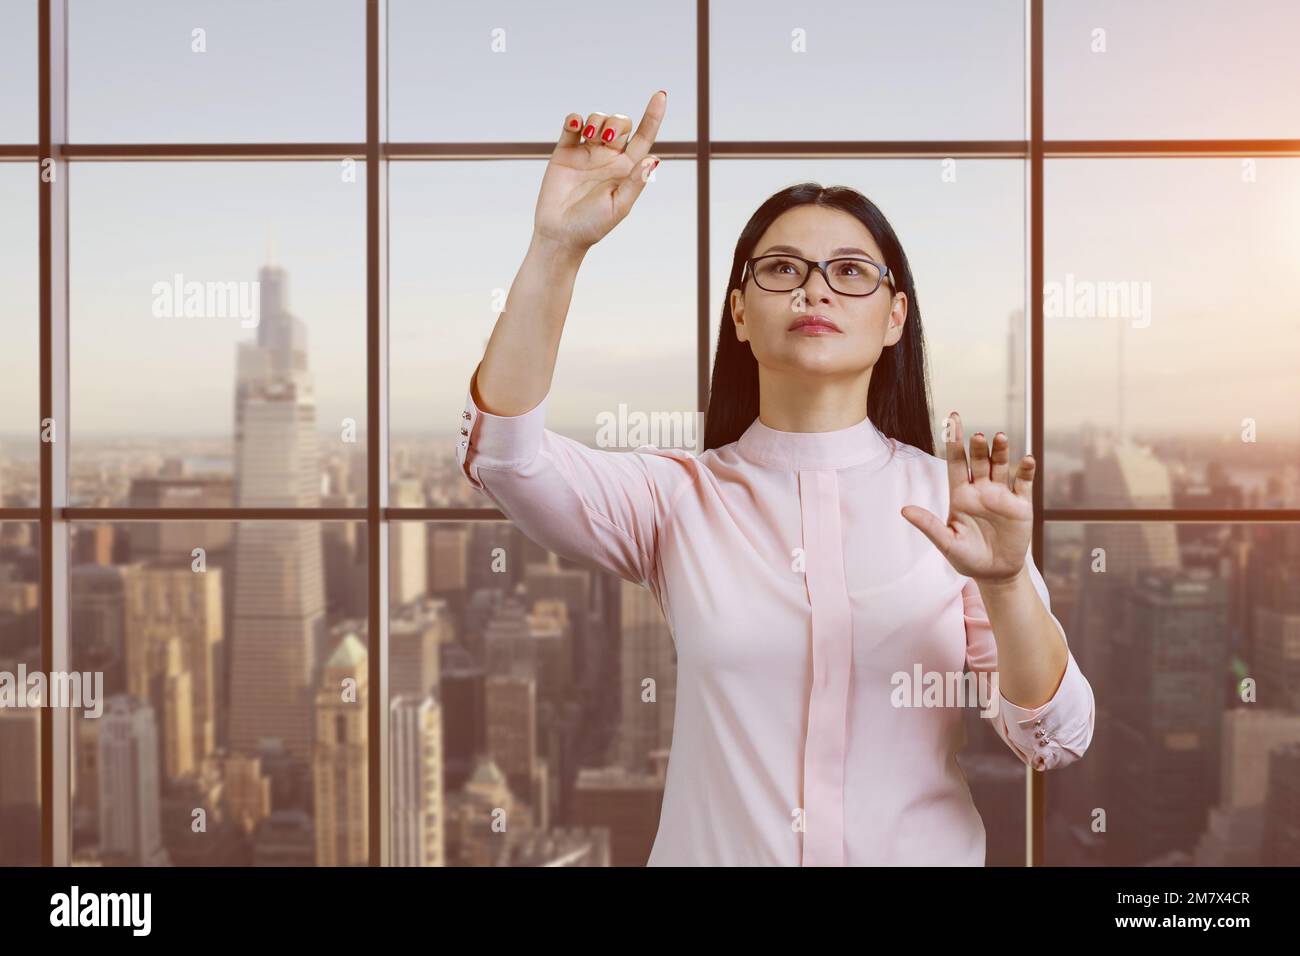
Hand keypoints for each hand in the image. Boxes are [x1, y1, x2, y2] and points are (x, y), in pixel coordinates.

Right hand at [532, 90, 665, 254]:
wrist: (560, 234)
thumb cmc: (592, 225)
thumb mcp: (619, 206)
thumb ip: (635, 182)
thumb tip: (653, 160)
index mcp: (627, 169)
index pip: (644, 136)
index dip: (653, 115)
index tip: (661, 95)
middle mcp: (609, 157)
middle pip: (620, 123)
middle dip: (615, 124)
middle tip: (604, 140)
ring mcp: (587, 152)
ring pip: (598, 119)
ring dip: (596, 121)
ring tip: (590, 138)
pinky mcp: (565, 151)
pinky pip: (573, 125)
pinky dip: (575, 119)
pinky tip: (576, 126)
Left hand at [900, 411, 1034, 582]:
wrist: (996, 573)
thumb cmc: (967, 558)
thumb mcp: (947, 543)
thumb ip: (928, 525)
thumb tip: (904, 510)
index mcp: (961, 495)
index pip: (956, 462)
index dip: (954, 441)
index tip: (952, 419)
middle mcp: (981, 490)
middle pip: (979, 461)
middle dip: (978, 447)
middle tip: (977, 435)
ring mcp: (1002, 495)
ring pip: (1001, 466)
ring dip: (1001, 452)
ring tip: (999, 437)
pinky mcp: (1021, 505)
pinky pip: (1023, 483)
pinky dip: (1025, 471)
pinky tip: (1025, 460)